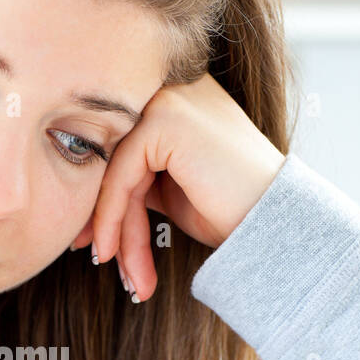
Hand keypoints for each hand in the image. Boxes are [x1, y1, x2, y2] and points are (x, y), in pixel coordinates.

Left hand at [70, 71, 285, 301]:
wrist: (277, 224)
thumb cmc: (230, 210)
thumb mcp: (170, 187)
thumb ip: (134, 175)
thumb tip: (82, 194)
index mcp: (177, 97)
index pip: (122, 146)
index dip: (105, 197)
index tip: (94, 241)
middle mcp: (174, 87)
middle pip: (115, 157)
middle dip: (105, 214)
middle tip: (99, 258)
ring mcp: (171, 98)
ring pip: (114, 170)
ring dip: (115, 227)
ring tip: (119, 272)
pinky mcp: (166, 119)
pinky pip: (119, 174)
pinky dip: (113, 217)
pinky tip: (114, 252)